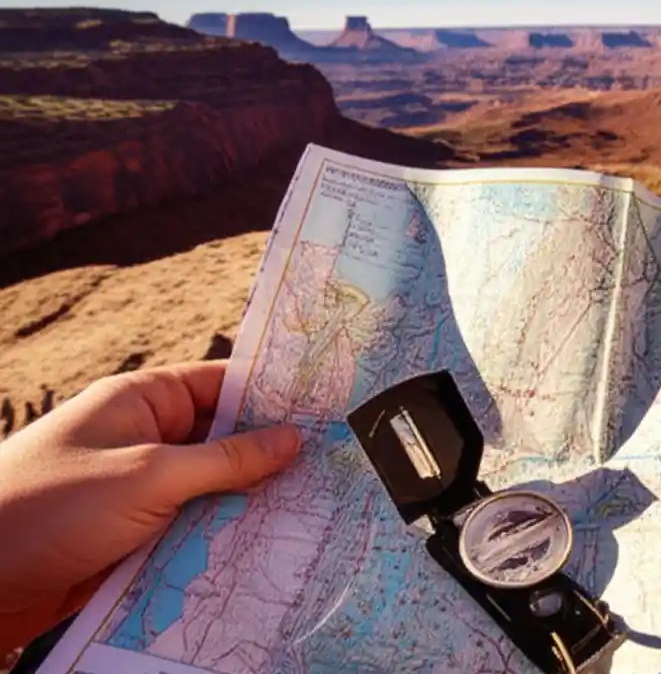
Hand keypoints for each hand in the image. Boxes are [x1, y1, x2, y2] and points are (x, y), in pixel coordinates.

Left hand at [0, 361, 299, 649]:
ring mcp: (140, 489)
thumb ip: (225, 460)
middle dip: (271, 459)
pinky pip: (194, 530)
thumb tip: (292, 441)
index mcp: (141, 401)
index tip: (328, 411)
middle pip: (225, 441)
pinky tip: (266, 550)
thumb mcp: (148, 475)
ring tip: (313, 514)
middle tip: (334, 471)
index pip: (222, 385)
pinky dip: (224, 539)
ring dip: (250, 506)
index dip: (274, 396)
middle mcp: (144, 439)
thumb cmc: (50, 506)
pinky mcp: (137, 535)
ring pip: (214, 490)